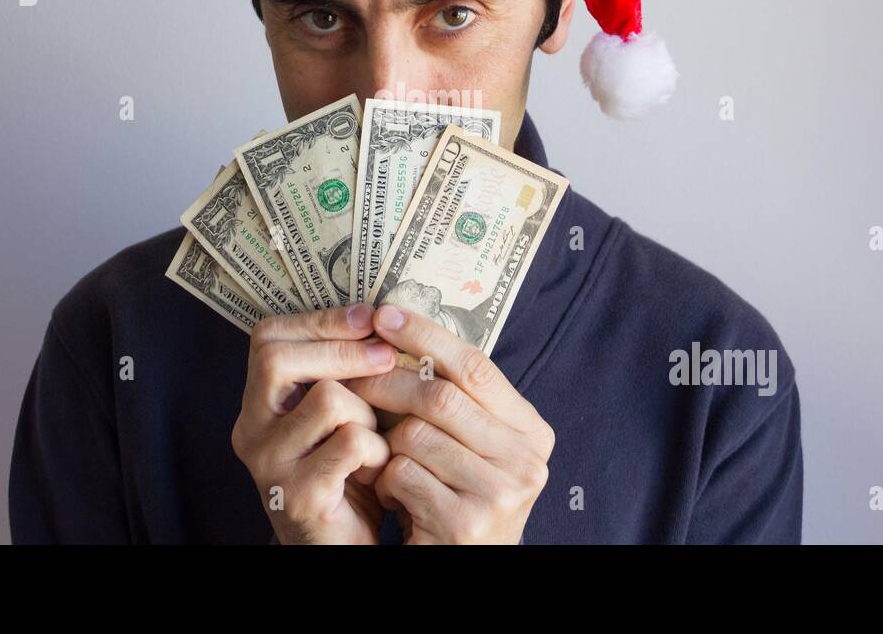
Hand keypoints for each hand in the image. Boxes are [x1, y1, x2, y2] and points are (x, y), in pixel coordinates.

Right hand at [231, 303, 396, 543]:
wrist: (343, 547)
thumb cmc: (349, 472)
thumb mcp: (341, 414)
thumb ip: (344, 371)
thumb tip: (380, 314)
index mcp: (258, 404)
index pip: (268, 338)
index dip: (320, 320)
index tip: (368, 316)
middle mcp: (251, 430)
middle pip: (279, 359)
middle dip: (344, 350)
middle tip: (387, 357)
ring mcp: (269, 465)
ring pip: (328, 398)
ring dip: (367, 411)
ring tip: (376, 435)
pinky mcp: (298, 495)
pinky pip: (351, 442)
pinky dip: (377, 448)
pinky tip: (380, 466)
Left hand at [344, 305, 555, 543]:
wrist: (464, 568)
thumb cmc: (455, 498)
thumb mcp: (472, 447)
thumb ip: (455, 399)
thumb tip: (397, 328)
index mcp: (531, 431)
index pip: (476, 366)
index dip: (427, 335)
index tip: (385, 314)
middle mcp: (526, 461)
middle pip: (440, 397)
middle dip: (387, 383)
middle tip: (351, 377)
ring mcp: (499, 493)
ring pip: (415, 436)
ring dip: (387, 447)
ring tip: (391, 467)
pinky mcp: (465, 523)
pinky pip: (402, 475)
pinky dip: (385, 482)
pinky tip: (396, 499)